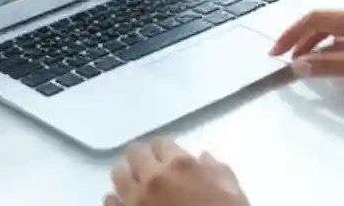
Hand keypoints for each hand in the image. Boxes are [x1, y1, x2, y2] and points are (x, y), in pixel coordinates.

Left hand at [106, 139, 248, 205]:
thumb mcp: (234, 196)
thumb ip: (218, 173)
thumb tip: (204, 159)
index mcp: (180, 167)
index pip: (162, 143)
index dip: (165, 149)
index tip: (168, 157)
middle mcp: (153, 178)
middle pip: (135, 153)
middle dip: (142, 158)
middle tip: (150, 167)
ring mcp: (135, 200)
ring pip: (118, 174)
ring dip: (127, 175)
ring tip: (136, 184)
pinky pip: (110, 202)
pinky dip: (115, 200)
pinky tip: (124, 203)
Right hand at [270, 10, 343, 109]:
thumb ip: (332, 66)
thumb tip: (298, 64)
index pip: (318, 18)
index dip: (293, 33)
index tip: (276, 53)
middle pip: (327, 23)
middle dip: (303, 39)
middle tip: (287, 62)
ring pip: (340, 34)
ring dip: (319, 47)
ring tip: (306, 66)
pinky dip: (337, 53)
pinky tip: (333, 66)